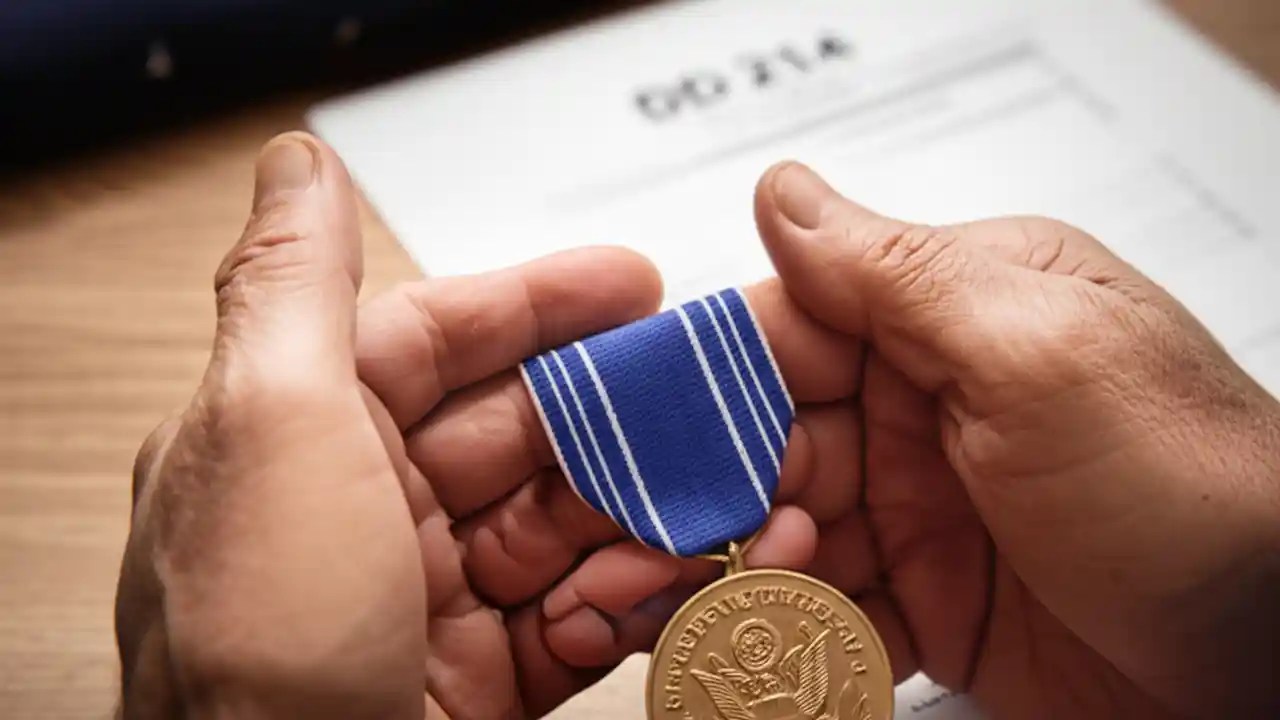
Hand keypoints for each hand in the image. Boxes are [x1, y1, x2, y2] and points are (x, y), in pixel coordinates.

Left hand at [116, 133, 699, 718]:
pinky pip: (575, 613)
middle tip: (709, 400)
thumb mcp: (269, 436)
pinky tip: (653, 595)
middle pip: (517, 432)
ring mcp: (420, 602)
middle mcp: (355, 516)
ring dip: (638, 516)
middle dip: (618, 417)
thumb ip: (293, 290)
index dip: (535, 302)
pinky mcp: (475, 679)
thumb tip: (299, 163)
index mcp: (295, 442)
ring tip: (709, 511)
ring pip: (562, 523)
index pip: (429, 338)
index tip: (629, 282)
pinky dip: (627, 602)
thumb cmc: (259, 658)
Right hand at [540, 163, 1279, 718]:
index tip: (619, 429)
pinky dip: (773, 629)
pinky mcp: (928, 600)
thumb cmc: (1193, 481)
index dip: (693, 382)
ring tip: (664, 609)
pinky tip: (735, 648)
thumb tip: (782, 194)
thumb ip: (896, 273)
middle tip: (631, 547)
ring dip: (719, 571)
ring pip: (778, 531)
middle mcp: (925, 408)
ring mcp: (922, 509)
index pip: (781, 331)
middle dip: (693, 496)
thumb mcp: (1041, 349)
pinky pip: (824, 608)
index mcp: (947, 319)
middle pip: (761, 443)